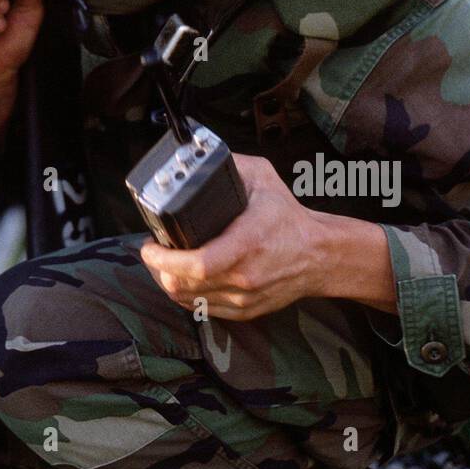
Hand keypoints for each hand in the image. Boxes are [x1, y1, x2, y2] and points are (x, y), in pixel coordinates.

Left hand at [138, 153, 324, 320]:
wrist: (319, 256)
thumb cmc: (290, 219)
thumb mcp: (263, 178)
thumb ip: (232, 165)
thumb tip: (201, 157)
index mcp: (246, 244)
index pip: (197, 264)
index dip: (164, 259)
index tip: (150, 245)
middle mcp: (244, 276)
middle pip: (183, 286)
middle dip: (158, 268)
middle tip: (153, 250)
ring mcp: (243, 298)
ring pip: (188, 300)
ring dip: (168, 282)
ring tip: (162, 263)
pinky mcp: (243, 311)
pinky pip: (202, 308)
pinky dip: (186, 294)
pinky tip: (181, 279)